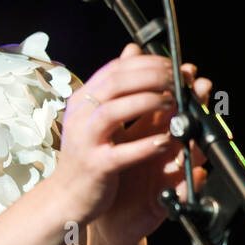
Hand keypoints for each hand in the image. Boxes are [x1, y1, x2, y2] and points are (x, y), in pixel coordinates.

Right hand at [54, 42, 210, 244]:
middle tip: (178, 81)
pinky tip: (165, 142)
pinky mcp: (96, 166)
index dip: (147, 63)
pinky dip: (146, 146)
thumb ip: (117, 85)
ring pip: (115, 111)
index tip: (171, 66)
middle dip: (152, 77)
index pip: (115, 69)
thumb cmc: (87, 154)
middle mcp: (80, 116)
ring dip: (149, 102)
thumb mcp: (98, 114)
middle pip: (116, 84)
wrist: (66, 195)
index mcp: (83, 100)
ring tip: (173, 102)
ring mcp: (86, 140)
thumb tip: (133, 49)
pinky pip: (122, 152)